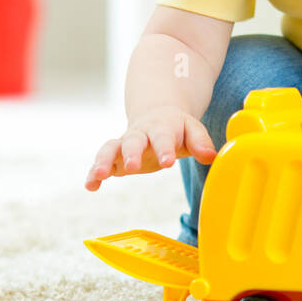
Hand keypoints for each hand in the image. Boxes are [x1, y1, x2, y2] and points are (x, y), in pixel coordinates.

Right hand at [84, 105, 216, 190]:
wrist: (158, 114)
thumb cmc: (178, 128)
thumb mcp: (192, 130)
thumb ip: (201, 142)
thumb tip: (211, 156)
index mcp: (163, 127)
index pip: (163, 137)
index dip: (165, 148)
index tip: (167, 162)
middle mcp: (141, 134)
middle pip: (132, 140)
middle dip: (131, 153)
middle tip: (133, 167)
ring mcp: (125, 144)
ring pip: (110, 148)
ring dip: (103, 160)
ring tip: (99, 175)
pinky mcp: (115, 157)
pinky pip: (102, 162)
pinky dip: (94, 173)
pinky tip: (90, 186)